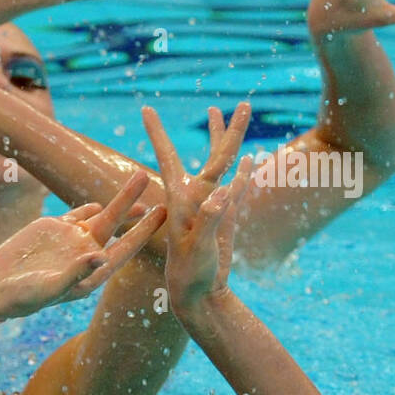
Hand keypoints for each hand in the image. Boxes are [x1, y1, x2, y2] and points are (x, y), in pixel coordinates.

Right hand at [0, 171, 165, 314]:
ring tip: (139, 179)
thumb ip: (76, 272)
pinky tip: (107, 196)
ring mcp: (70, 240)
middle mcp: (85, 255)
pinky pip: (79, 213)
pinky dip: (92, 204)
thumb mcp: (50, 287)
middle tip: (163, 194)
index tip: (163, 216)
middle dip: (139, 210)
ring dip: (121, 200)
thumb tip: (101, 256)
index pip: (124, 250)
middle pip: (119, 228)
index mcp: (91, 274)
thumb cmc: (22, 296)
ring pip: (102, 215)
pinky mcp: (53, 228)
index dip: (144, 233)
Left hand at [144, 102, 252, 311]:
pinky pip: (236, 187)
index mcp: (180, 199)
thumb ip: (210, 221)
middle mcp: (195, 196)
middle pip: (214, 154)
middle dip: (226, 129)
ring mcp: (211, 205)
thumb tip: (224, 194)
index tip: (146, 109)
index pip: (167, 158)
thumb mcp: (197, 248)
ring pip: (224, 165)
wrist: (198, 294)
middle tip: (243, 101)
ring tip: (240, 111)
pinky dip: (243, 172)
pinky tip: (249, 158)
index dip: (157, 133)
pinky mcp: (225, 217)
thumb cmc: (190, 274)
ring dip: (232, 140)